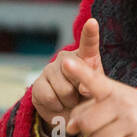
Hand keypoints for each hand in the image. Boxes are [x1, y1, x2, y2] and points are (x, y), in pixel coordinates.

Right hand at [30, 17, 104, 133]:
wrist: (70, 113)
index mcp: (86, 57)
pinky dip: (57, 108)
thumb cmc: (88, 98)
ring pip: (63, 90)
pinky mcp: (37, 84)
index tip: (92, 23)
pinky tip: (59, 105)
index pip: (88, 43)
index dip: (90, 33)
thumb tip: (82, 89)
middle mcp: (66, 58)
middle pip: (75, 74)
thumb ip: (94, 86)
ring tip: (71, 101)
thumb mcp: (99, 91)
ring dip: (70, 103)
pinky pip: (49, 98)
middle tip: (81, 95)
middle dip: (80, 91)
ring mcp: (49, 69)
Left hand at [61, 56, 136, 136]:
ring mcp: (133, 124)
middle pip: (87, 124)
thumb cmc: (130, 107)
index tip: (65, 62)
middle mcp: (124, 105)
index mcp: (114, 90)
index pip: (95, 80)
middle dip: (85, 130)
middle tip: (92, 128)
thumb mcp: (112, 98)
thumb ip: (87, 107)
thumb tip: (69, 127)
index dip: (79, 72)